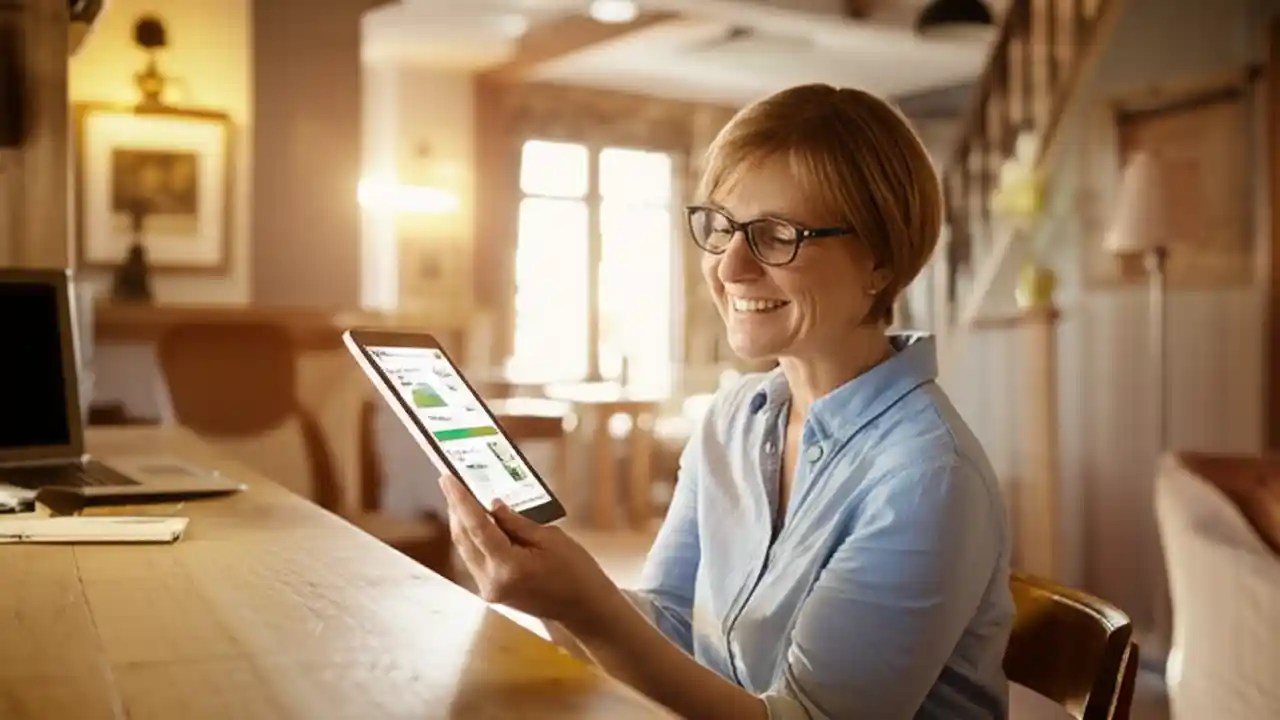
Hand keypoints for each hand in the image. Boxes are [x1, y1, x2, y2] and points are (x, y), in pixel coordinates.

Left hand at [439, 474, 619, 632]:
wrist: (583, 608)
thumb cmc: (576, 571)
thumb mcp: (551, 539)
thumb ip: (517, 523)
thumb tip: (492, 505)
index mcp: (509, 567)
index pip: (477, 528)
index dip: (460, 500)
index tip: (447, 478)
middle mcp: (491, 581)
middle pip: (464, 539)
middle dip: (456, 509)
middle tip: (451, 482)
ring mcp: (488, 589)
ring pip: (465, 549)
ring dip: (462, 523)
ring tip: (460, 497)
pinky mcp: (490, 591)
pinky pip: (474, 558)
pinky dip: (473, 538)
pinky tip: (475, 521)